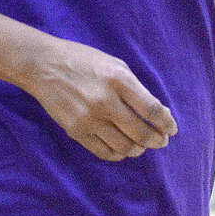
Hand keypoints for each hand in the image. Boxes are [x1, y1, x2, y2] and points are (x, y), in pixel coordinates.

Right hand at [21, 41, 177, 161]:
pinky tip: (122, 148)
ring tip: (141, 145)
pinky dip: (118, 154)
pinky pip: (105, 152)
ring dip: (139, 149)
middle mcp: (105, 101)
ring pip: (125, 147)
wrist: (43, 65)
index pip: (152, 110)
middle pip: (142, 133)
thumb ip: (136, 87)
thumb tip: (157, 113)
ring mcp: (89, 118)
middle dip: (157, 140)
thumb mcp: (114, 64)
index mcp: (118, 79)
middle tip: (160, 140)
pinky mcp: (76, 131)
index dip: (167, 123)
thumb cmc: (82, 61)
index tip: (171, 129)